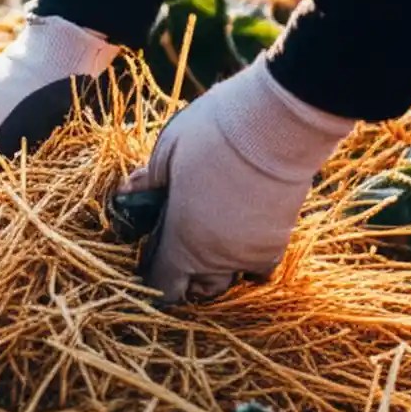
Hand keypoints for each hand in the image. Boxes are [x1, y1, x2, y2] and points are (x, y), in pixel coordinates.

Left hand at [120, 56, 353, 302]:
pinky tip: (240, 228)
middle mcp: (221, 258)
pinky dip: (250, 254)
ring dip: (220, 265)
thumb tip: (127, 194)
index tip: (151, 261)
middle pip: (202, 289)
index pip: (164, 285)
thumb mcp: (165, 154)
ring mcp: (255, 251)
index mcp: (185, 243)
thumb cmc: (212, 135)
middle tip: (179, 246)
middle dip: (189, 276)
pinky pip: (262, 262)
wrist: (280, 122)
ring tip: (210, 234)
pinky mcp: (283, 237)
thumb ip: (146, 183)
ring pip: (234, 275)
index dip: (154, 278)